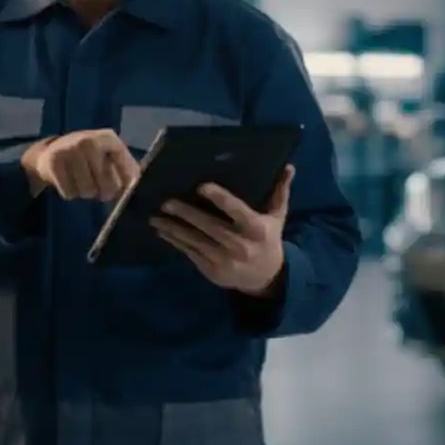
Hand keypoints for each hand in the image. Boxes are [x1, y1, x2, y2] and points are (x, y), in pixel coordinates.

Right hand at [21, 129, 138, 201]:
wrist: (51, 151)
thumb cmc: (89, 157)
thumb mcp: (107, 155)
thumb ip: (125, 168)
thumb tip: (137, 185)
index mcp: (106, 137)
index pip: (121, 157)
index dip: (126, 176)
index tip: (128, 191)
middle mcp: (88, 140)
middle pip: (105, 180)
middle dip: (106, 192)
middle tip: (104, 194)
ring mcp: (69, 150)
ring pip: (87, 190)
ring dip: (87, 193)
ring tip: (84, 183)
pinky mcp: (53, 162)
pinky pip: (69, 193)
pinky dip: (71, 193)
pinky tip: (70, 182)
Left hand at [151, 165, 295, 296]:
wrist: (265, 278)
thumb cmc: (268, 239)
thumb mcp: (277, 217)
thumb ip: (280, 191)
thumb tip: (288, 166)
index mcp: (256, 228)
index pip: (237, 211)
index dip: (220, 199)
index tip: (202, 186)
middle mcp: (240, 245)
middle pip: (210, 226)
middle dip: (187, 214)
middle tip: (167, 202)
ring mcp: (224, 260)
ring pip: (195, 241)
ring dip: (174, 229)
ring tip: (156, 218)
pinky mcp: (212, 270)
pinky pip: (190, 253)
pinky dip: (175, 242)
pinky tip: (162, 232)